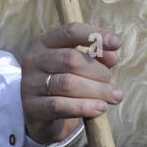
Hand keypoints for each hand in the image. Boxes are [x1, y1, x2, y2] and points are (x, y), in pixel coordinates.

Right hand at [20, 22, 122, 145]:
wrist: (44, 115)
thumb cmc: (67, 83)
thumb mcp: (83, 66)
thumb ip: (98, 57)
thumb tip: (113, 54)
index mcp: (46, 42)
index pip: (70, 31)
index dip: (95, 35)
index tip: (117, 42)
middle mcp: (34, 59)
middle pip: (71, 59)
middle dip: (99, 72)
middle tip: (116, 87)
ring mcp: (30, 83)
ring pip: (68, 83)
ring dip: (97, 91)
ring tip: (114, 97)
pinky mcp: (31, 107)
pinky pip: (60, 105)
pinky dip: (84, 106)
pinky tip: (100, 108)